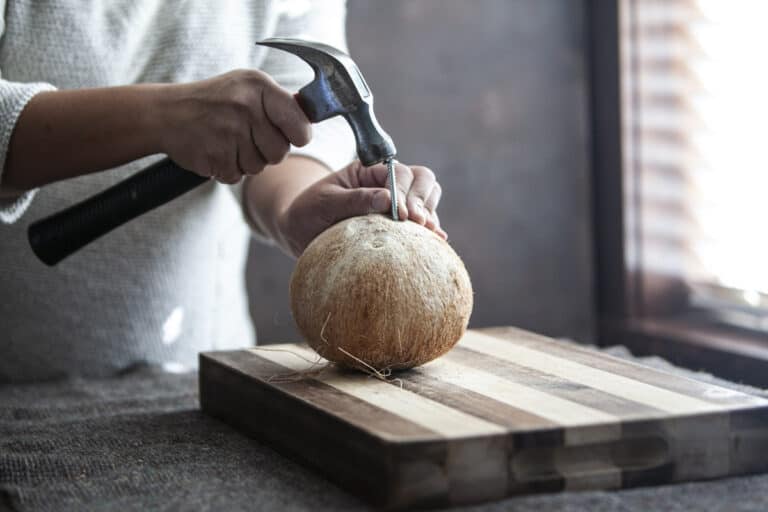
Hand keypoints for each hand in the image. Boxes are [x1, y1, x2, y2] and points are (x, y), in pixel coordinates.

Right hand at [158, 70, 310, 183]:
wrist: (166, 113)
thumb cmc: (216, 101)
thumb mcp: (248, 87)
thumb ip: (281, 103)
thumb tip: (313, 117)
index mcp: (259, 87)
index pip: (301, 124)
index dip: (299, 135)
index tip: (293, 136)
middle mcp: (246, 107)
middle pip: (281, 152)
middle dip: (267, 151)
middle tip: (247, 137)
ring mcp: (229, 132)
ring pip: (259, 167)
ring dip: (246, 161)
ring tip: (227, 140)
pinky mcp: (215, 156)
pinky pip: (237, 177)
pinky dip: (228, 169)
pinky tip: (216, 150)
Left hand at [277, 160, 445, 256]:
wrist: (300, 233)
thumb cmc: (309, 212)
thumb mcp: (326, 202)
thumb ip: (355, 199)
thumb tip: (388, 200)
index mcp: (369, 171)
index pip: (399, 173)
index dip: (403, 192)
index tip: (402, 214)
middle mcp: (388, 184)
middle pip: (422, 179)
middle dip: (422, 199)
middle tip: (417, 222)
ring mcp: (397, 204)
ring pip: (429, 198)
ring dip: (430, 212)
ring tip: (426, 231)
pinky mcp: (401, 226)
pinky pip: (425, 223)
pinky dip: (432, 231)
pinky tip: (435, 242)